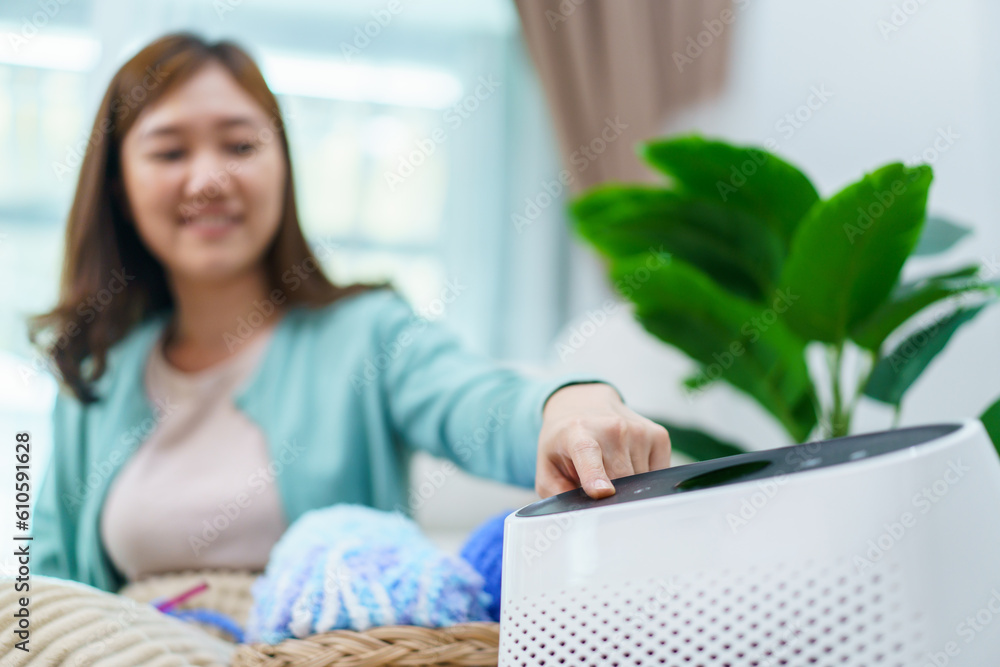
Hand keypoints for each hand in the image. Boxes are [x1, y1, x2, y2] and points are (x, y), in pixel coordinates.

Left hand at [536, 383, 670, 499]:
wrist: (584, 403)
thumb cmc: (565, 441)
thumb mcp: (548, 466)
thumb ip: (558, 493)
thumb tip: (580, 515)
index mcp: (577, 433)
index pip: (588, 454)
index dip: (595, 475)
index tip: (601, 493)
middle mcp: (612, 428)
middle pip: (621, 480)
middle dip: (612, 494)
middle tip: (597, 486)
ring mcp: (638, 431)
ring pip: (640, 481)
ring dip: (627, 485)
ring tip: (610, 467)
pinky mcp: (658, 436)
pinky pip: (656, 474)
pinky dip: (644, 477)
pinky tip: (628, 463)